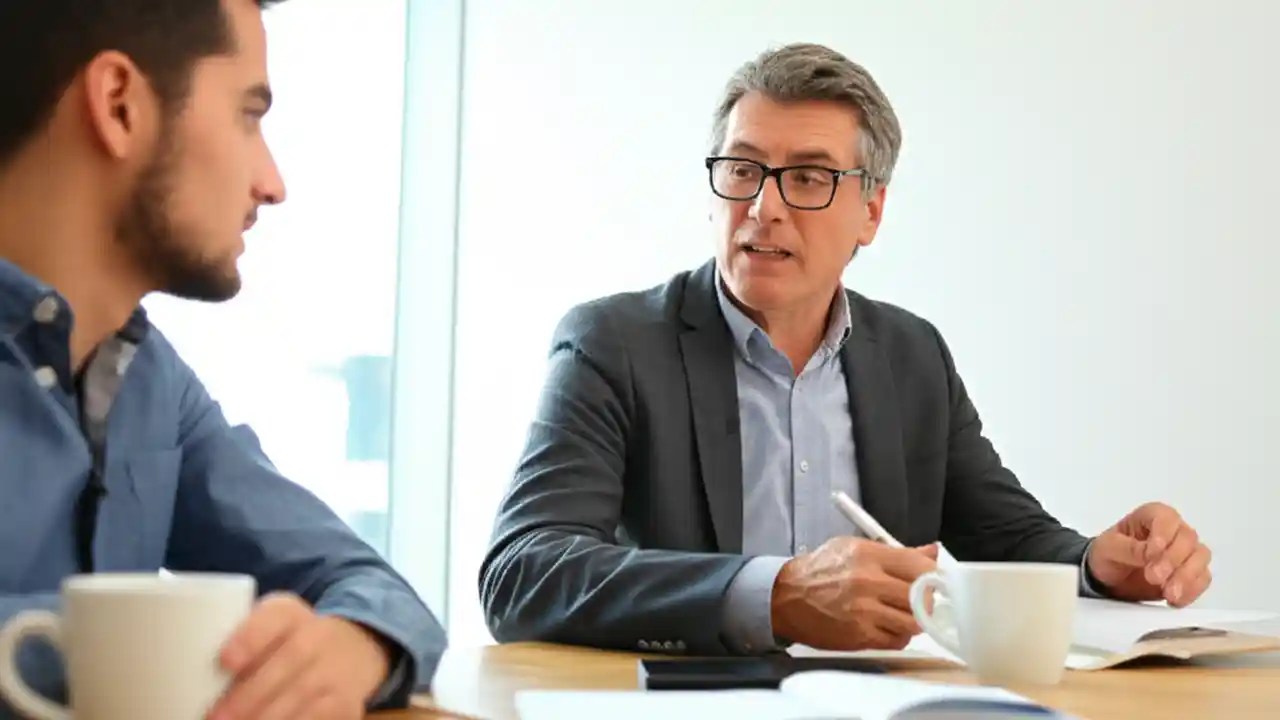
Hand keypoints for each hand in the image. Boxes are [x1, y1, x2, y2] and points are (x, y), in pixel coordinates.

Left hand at [209, 593, 392, 719]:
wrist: (355, 649)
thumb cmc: (285, 642)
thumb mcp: (265, 627)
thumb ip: (224, 638)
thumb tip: (152, 667)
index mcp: (289, 613)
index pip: (275, 616)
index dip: (251, 637)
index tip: (225, 660)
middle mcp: (318, 637)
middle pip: (289, 663)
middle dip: (251, 696)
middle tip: (215, 719)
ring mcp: (337, 673)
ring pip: (305, 698)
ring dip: (269, 718)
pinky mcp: (348, 706)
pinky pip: (321, 719)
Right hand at [771, 537, 937, 650]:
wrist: (784, 598)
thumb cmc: (818, 571)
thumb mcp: (853, 548)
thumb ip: (895, 552)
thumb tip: (931, 551)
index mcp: (867, 555)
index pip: (918, 564)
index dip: (933, 574)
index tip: (935, 580)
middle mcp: (867, 582)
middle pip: (921, 595)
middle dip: (927, 599)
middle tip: (921, 599)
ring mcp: (863, 611)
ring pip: (914, 622)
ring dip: (914, 620)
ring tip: (903, 614)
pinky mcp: (859, 636)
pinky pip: (896, 641)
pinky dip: (898, 636)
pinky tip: (887, 626)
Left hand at [1087, 502, 1211, 606]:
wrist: (1109, 578)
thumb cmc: (1108, 555)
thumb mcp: (1108, 548)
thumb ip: (1129, 548)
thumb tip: (1149, 552)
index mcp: (1151, 516)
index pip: (1167, 518)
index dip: (1163, 534)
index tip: (1151, 553)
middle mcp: (1173, 530)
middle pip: (1188, 539)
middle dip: (1173, 560)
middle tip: (1154, 577)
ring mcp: (1184, 552)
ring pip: (1200, 558)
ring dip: (1186, 577)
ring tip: (1168, 593)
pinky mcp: (1189, 573)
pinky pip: (1202, 579)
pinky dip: (1192, 590)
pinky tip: (1176, 600)